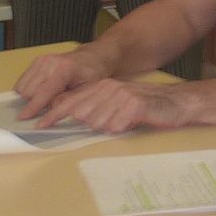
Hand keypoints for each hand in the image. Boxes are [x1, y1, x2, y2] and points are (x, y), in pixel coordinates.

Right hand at [15, 49, 111, 119]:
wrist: (89, 59)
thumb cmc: (91, 74)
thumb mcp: (87, 91)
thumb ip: (68, 101)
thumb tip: (51, 109)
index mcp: (64, 69)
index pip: (44, 91)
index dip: (33, 107)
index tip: (24, 117)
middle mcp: (50, 62)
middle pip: (29, 91)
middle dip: (36, 103)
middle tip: (51, 103)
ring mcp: (41, 61)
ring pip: (22, 88)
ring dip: (32, 97)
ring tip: (49, 95)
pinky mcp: (35, 62)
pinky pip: (22, 83)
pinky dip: (29, 90)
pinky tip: (43, 90)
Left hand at [32, 76, 195, 132]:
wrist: (177, 103)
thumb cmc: (145, 107)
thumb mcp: (117, 105)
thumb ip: (97, 109)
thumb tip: (74, 120)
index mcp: (102, 87)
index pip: (71, 101)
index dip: (53, 114)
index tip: (38, 126)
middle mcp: (109, 88)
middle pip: (82, 113)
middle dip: (84, 125)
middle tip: (93, 127)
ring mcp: (121, 95)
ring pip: (98, 121)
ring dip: (106, 127)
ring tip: (120, 123)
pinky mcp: (135, 105)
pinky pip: (117, 124)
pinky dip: (119, 128)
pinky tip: (128, 124)